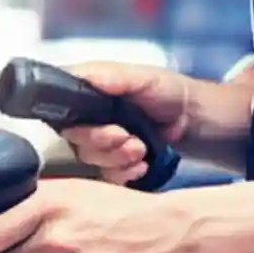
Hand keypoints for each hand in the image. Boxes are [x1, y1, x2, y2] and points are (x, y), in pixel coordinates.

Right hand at [60, 62, 191, 184]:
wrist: (194, 119)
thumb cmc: (166, 90)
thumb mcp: (141, 77)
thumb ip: (110, 76)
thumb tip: (76, 75)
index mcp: (86, 93)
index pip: (59, 107)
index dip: (72, 120)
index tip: (98, 124)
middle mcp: (86, 119)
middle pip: (73, 138)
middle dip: (102, 142)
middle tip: (126, 137)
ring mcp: (98, 144)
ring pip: (89, 160)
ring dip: (116, 158)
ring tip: (141, 149)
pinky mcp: (111, 166)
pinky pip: (105, 177)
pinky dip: (124, 173)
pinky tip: (142, 166)